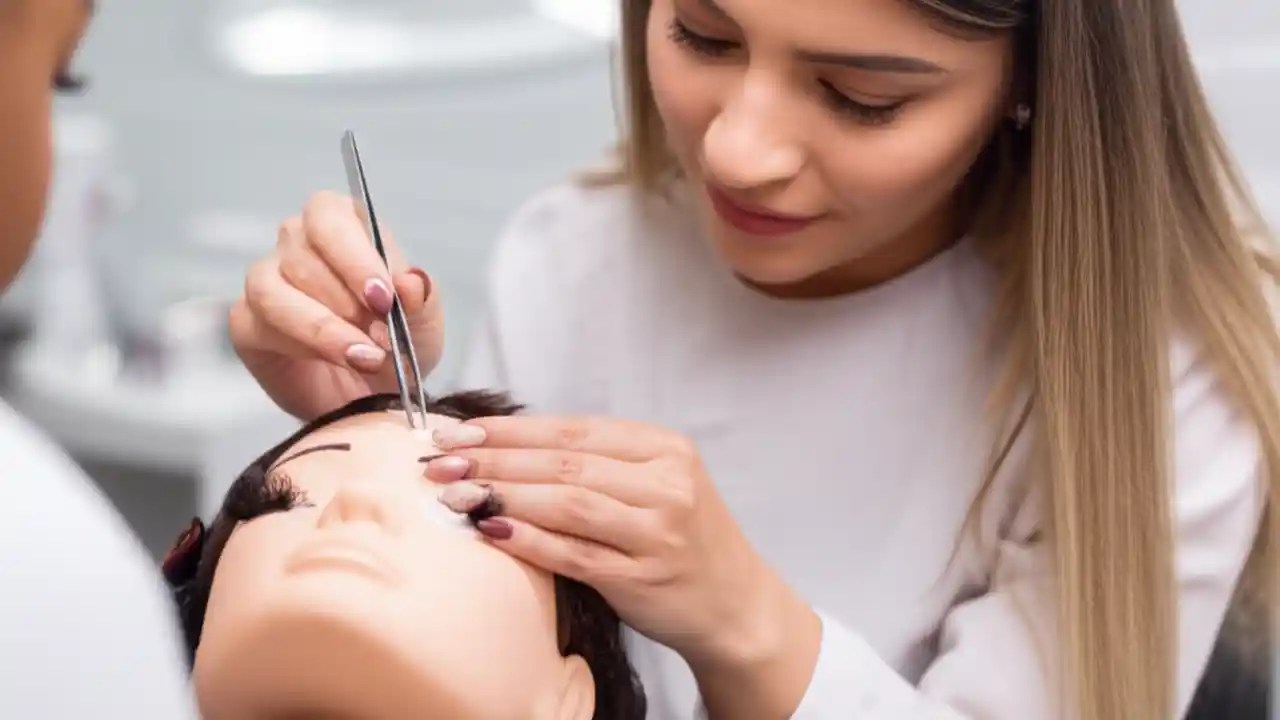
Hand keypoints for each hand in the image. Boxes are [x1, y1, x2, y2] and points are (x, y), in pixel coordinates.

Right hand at [230, 191, 444, 420]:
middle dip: (346, 303)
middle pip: (301, 253)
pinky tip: (331, 361)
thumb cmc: (396, 345)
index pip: (329, 214)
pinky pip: (258, 324)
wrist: (375, 396)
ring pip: (272, 289)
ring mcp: (265, 280)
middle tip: (381, 338)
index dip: (353, 255)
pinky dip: (301, 346)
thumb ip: (420, 300)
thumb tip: (410, 282)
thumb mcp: (423, 325)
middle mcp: (296, 243)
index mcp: (341, 226)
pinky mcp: (246, 321)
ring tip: (362, 357)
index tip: (382, 297)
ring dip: (322, 327)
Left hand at [428, 416, 822, 715]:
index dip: (511, 429)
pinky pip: (575, 553)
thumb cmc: (682, 540)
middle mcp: (666, 483)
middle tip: (441, 460)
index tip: (460, 431)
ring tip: (454, 493)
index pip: (574, 429)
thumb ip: (597, 465)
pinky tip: (491, 530)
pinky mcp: (643, 576)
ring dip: (503, 494)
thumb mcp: (655, 485)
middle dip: (495, 459)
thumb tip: (504, 449)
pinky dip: (530, 539)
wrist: (735, 605)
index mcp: (665, 448)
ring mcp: (658, 531)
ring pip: (568, 502)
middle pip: (565, 463)